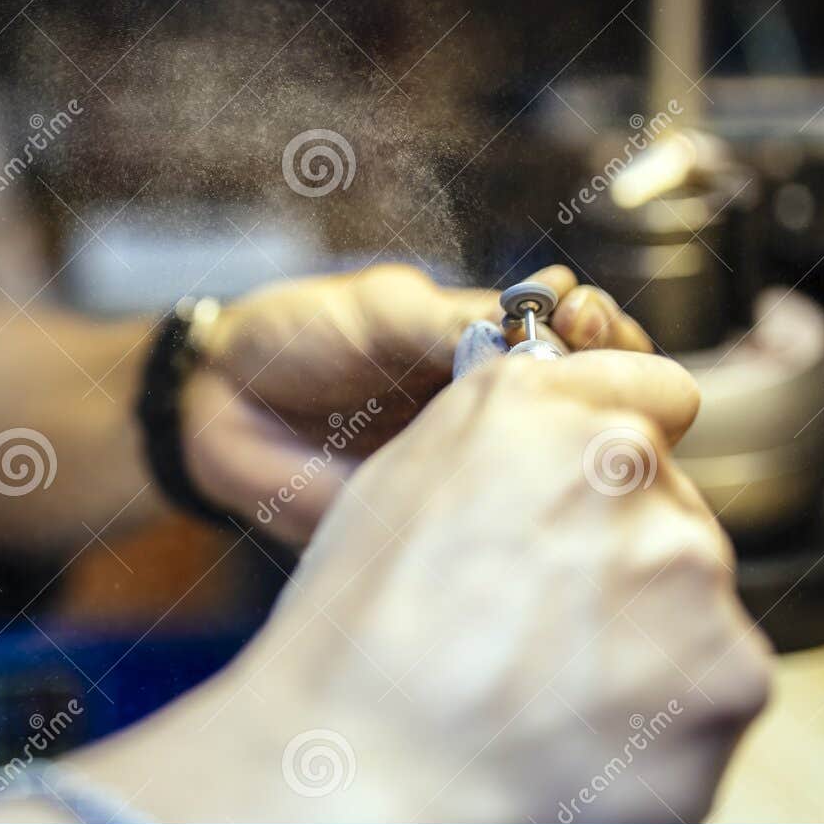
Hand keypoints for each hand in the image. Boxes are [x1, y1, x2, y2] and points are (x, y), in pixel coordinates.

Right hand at [64, 350, 771, 823]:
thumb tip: (560, 431)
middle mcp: (625, 469)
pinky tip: (578, 735)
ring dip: (645, 636)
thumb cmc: (353, 648)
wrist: (364, 789)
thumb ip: (504, 434)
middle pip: (668, 506)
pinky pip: (710, 686)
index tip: (601, 491)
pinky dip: (664, 714)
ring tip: (544, 691)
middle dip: (625, 554)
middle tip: (535, 624)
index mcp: (536, 409)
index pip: (652, 390)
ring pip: (690, 599)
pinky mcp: (731, 677)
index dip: (622, 446)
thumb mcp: (398, 487)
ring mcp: (687, 572)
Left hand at [181, 263, 653, 546]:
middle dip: (608, 374)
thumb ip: (453, 319)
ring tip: (568, 416)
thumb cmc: (291, 337)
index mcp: (481, 339)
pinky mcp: (440, 515)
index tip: (580, 317)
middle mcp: (489, 401)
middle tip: (585, 355)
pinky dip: (529, 503)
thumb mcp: (378, 308)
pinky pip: (498, 516)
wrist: (215, 406)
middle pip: (587, 396)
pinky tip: (535, 485)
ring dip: (580, 440)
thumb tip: (533, 329)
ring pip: (554, 459)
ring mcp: (469, 460)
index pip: (575, 332)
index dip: (596, 326)